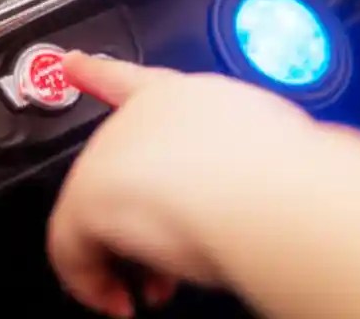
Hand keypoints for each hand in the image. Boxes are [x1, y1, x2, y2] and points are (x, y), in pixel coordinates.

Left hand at [47, 52, 312, 316]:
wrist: (269, 192)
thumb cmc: (286, 179)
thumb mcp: (267, 159)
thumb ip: (238, 164)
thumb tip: (237, 202)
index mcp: (191, 97)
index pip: (136, 81)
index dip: (99, 73)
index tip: (73, 63)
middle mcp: (145, 113)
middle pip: (124, 170)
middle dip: (143, 222)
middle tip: (172, 266)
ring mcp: (113, 147)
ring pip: (102, 211)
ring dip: (125, 254)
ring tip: (157, 288)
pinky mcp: (88, 191)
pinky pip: (73, 248)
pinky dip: (93, 281)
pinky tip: (120, 301)